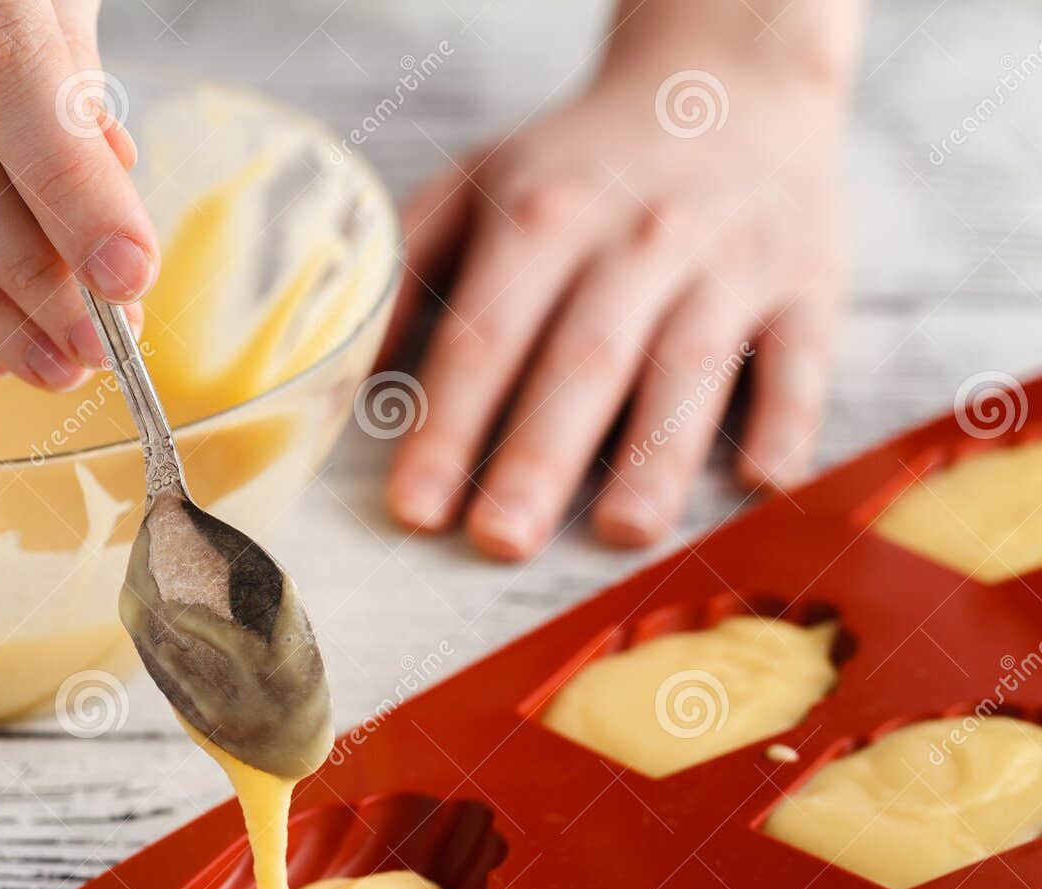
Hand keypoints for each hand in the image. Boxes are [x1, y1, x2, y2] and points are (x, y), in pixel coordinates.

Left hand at [384, 31, 851, 558]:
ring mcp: (728, 261)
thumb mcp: (477, 180)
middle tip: (502, 543)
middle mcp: (635, 238)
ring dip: (656, 454)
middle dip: (539, 457)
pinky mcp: (807, 282)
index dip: (447, 425)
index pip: (484, 336)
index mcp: (540, 216)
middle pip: (583, 361)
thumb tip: (346, 374)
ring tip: (622, 535)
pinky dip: (786, 421)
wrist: (729, 79)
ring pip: (690, 367)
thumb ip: (406, 266)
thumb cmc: (581, 158)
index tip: (414, 510)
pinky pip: (800, 359)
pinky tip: (758, 483)